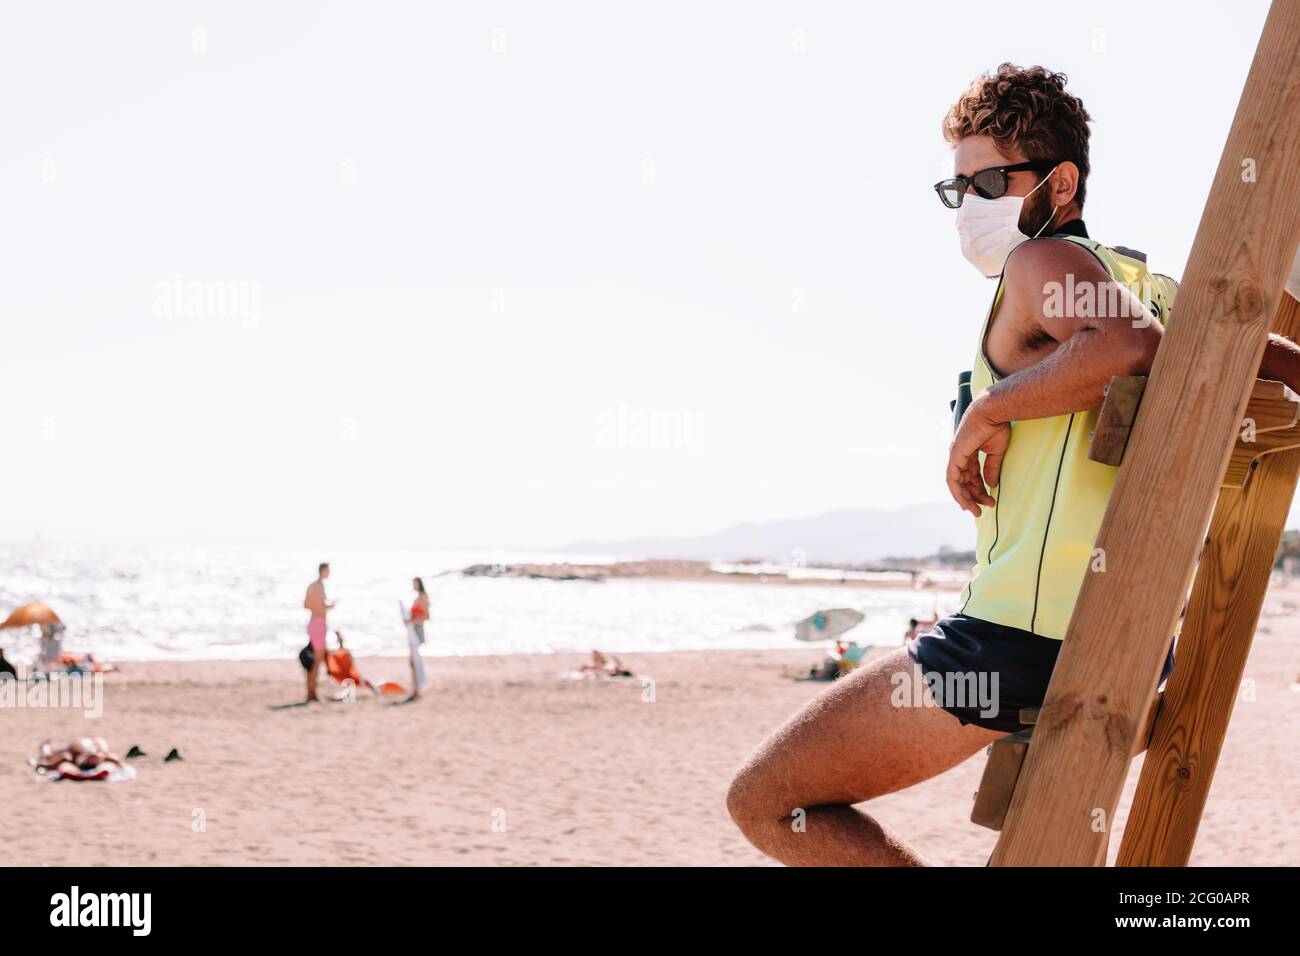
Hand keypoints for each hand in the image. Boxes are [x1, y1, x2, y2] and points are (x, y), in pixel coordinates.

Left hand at [947, 395, 1009, 516]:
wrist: (993, 410)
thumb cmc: (996, 425)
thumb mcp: (996, 451)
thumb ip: (992, 467)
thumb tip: (991, 484)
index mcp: (969, 452)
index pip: (971, 476)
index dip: (978, 489)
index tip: (987, 501)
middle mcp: (959, 455)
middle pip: (964, 482)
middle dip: (973, 497)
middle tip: (981, 511)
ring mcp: (956, 455)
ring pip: (956, 483)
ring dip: (965, 498)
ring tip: (976, 510)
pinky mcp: (955, 456)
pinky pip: (952, 479)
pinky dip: (957, 491)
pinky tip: (965, 501)